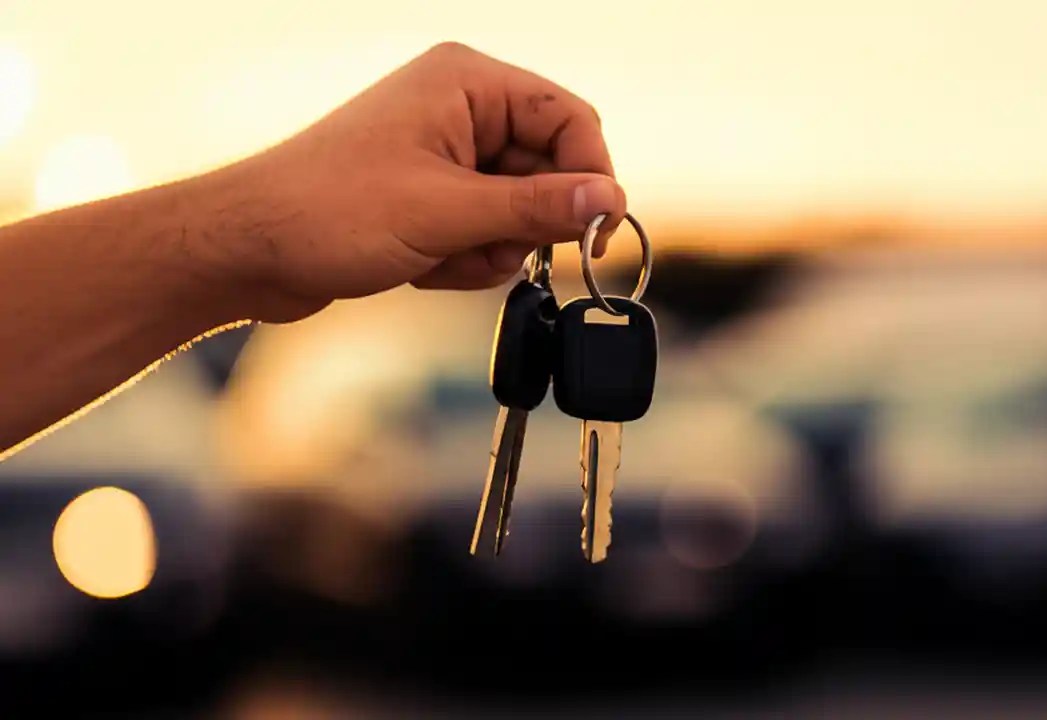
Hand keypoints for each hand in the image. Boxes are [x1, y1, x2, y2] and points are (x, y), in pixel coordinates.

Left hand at [213, 41, 625, 321]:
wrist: (250, 250)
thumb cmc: (329, 212)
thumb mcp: (447, 213)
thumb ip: (537, 207)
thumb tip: (610, 201)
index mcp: (467, 82)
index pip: (570, 119)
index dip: (593, 177)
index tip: (599, 236)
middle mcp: (462, 107)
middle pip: (550, 169)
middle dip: (525, 224)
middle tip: (487, 249)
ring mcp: (447, 153)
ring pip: (521, 209)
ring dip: (491, 249)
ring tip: (437, 257)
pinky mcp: (433, 194)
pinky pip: (487, 230)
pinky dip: (466, 258)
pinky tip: (422, 265)